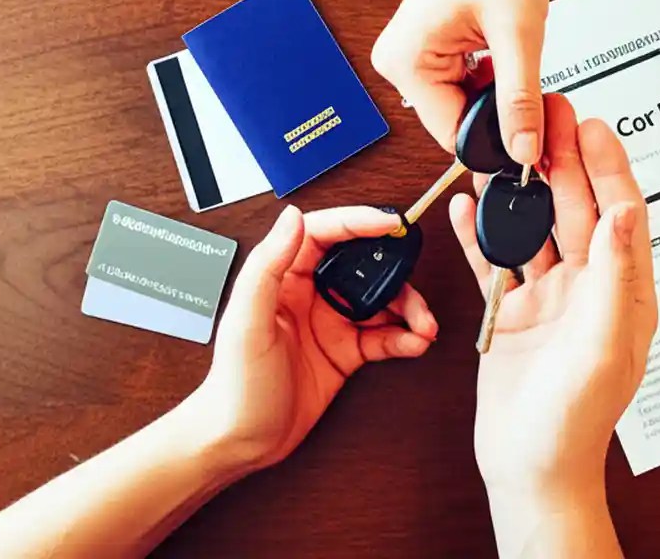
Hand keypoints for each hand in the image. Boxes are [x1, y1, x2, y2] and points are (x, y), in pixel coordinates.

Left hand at [186, 206, 437, 472]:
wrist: (242, 441)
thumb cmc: (234, 385)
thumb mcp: (247, 322)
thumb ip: (267, 266)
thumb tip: (292, 218)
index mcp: (283, 278)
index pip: (325, 233)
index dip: (359, 222)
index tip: (390, 224)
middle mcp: (310, 295)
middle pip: (363, 264)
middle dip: (396, 271)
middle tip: (416, 280)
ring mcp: (331, 323)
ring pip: (381, 301)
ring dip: (408, 308)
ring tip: (425, 325)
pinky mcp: (346, 352)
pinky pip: (384, 336)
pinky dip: (405, 338)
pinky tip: (416, 343)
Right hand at [371, 0, 548, 164]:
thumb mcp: (517, 32)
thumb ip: (519, 98)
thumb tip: (523, 148)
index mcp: (407, 62)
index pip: (453, 134)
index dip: (496, 140)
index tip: (530, 135)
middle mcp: (399, 63)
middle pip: (458, 120)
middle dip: (498, 111)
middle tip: (529, 79)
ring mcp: (412, 57)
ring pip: (465, 105)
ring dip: (496, 92)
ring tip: (512, 51)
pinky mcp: (428, 51)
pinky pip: (463, 86)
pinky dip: (490, 79)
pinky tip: (501, 50)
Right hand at [449, 95, 657, 493]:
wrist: (529, 467)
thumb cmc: (574, 423)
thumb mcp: (602, 345)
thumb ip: (613, 274)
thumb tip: (625, 213)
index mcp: (622, 294)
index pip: (620, 215)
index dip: (607, 167)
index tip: (591, 127)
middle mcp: (587, 290)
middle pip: (574, 210)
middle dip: (561, 161)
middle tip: (546, 116)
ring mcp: (548, 299)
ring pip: (533, 228)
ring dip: (520, 188)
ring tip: (506, 147)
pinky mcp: (511, 313)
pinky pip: (494, 261)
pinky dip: (480, 231)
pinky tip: (470, 203)